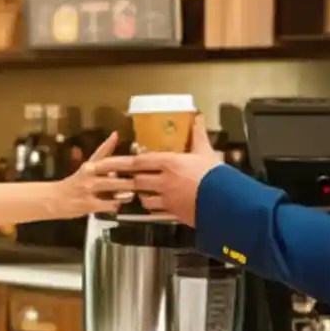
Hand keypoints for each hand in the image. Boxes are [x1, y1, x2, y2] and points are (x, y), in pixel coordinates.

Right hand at [52, 132, 134, 218]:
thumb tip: (115, 135)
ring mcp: (88, 189)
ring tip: (132, 192)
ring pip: (113, 187)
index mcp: (90, 165)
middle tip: (142, 177)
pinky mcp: (88, 204)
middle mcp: (88, 174)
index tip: (137, 156)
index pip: (107, 155)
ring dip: (126, 190)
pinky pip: (108, 204)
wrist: (54, 200)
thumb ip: (103, 153)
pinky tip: (117, 204)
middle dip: (129, 174)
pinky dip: (116, 205)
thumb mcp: (88, 166)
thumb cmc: (74, 183)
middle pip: (113, 171)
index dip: (123, 156)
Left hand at [96, 115, 220, 225]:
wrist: (226, 202)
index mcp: (169, 163)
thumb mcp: (206, 151)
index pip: (137, 161)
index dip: (118, 162)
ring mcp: (166, 198)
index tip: (103, 163)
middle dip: (121, 179)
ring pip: (142, 197)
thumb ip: (198, 134)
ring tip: (133, 189)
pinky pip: (154, 210)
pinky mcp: (172, 212)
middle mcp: (163, 181)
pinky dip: (149, 206)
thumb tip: (198, 118)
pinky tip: (149, 203)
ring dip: (137, 193)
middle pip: (135, 180)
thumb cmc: (215, 175)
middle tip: (106, 179)